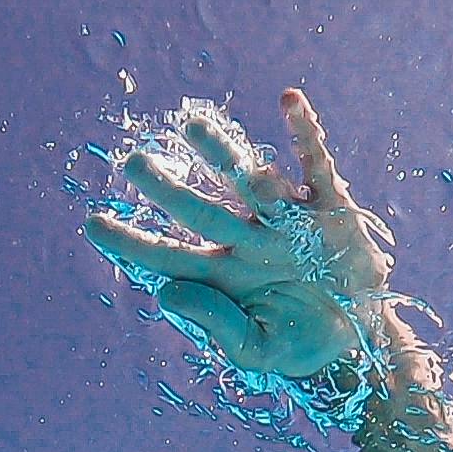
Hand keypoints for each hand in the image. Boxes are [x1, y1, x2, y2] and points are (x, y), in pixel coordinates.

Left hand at [87, 88, 395, 388]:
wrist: (360, 338)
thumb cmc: (298, 344)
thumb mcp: (257, 349)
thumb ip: (215, 326)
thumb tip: (165, 294)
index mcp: (223, 276)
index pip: (167, 256)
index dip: (131, 240)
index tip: (92, 223)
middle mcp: (247, 240)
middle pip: (200, 210)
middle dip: (168, 188)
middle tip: (135, 162)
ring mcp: (286, 219)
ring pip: (248, 180)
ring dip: (223, 153)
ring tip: (194, 126)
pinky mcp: (329, 207)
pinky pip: (315, 164)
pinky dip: (304, 133)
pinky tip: (288, 101)